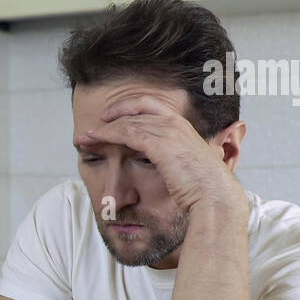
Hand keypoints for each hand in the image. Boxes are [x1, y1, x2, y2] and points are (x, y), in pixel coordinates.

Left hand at [82, 94, 247, 217]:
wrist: (215, 195)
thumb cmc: (203, 186)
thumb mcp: (187, 165)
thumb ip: (174, 157)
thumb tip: (164, 163)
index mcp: (183, 125)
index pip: (149, 105)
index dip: (126, 108)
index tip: (108, 116)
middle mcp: (175, 123)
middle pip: (134, 113)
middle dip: (109, 119)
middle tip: (90, 130)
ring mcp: (168, 132)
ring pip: (127, 123)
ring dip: (103, 129)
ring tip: (85, 137)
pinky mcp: (160, 145)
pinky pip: (128, 133)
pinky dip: (108, 134)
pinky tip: (95, 139)